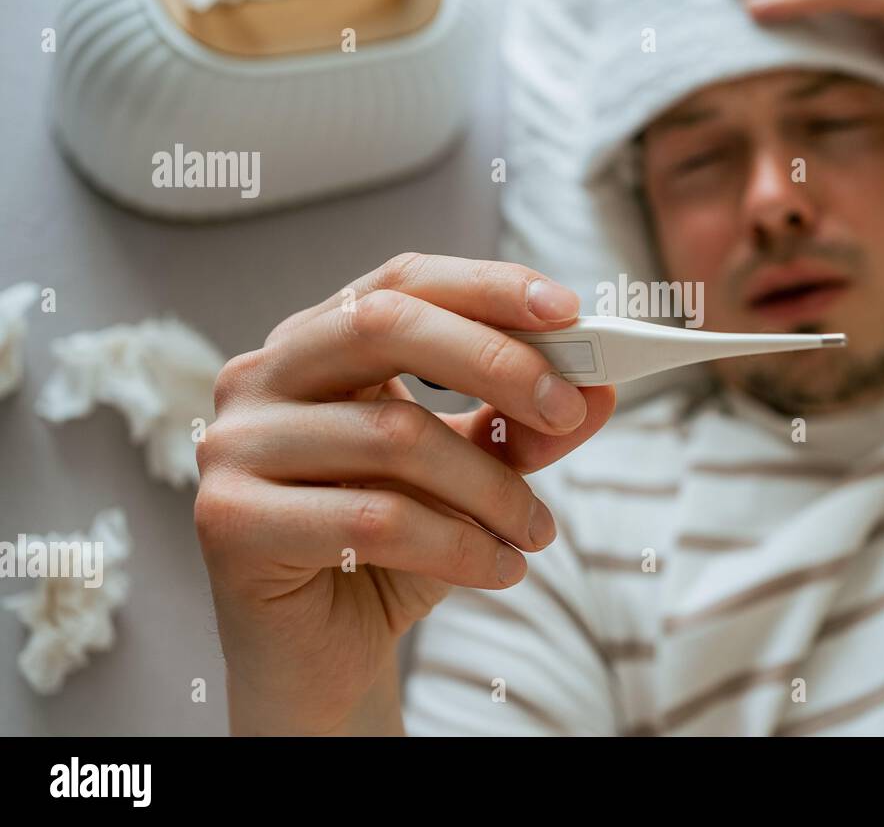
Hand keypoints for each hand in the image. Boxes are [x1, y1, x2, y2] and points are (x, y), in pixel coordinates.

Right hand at [194, 253, 615, 734]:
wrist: (323, 659)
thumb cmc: (394, 551)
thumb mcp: (470, 476)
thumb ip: (523, 427)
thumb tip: (598, 389)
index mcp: (313, 343)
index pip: (400, 281)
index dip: (485, 286)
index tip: (569, 308)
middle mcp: (259, 376)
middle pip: (383, 325)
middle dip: (496, 362)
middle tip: (570, 409)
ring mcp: (232, 444)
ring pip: (393, 436)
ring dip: (493, 488)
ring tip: (538, 531)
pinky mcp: (227, 518)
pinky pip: (374, 519)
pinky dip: (460, 546)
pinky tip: (502, 570)